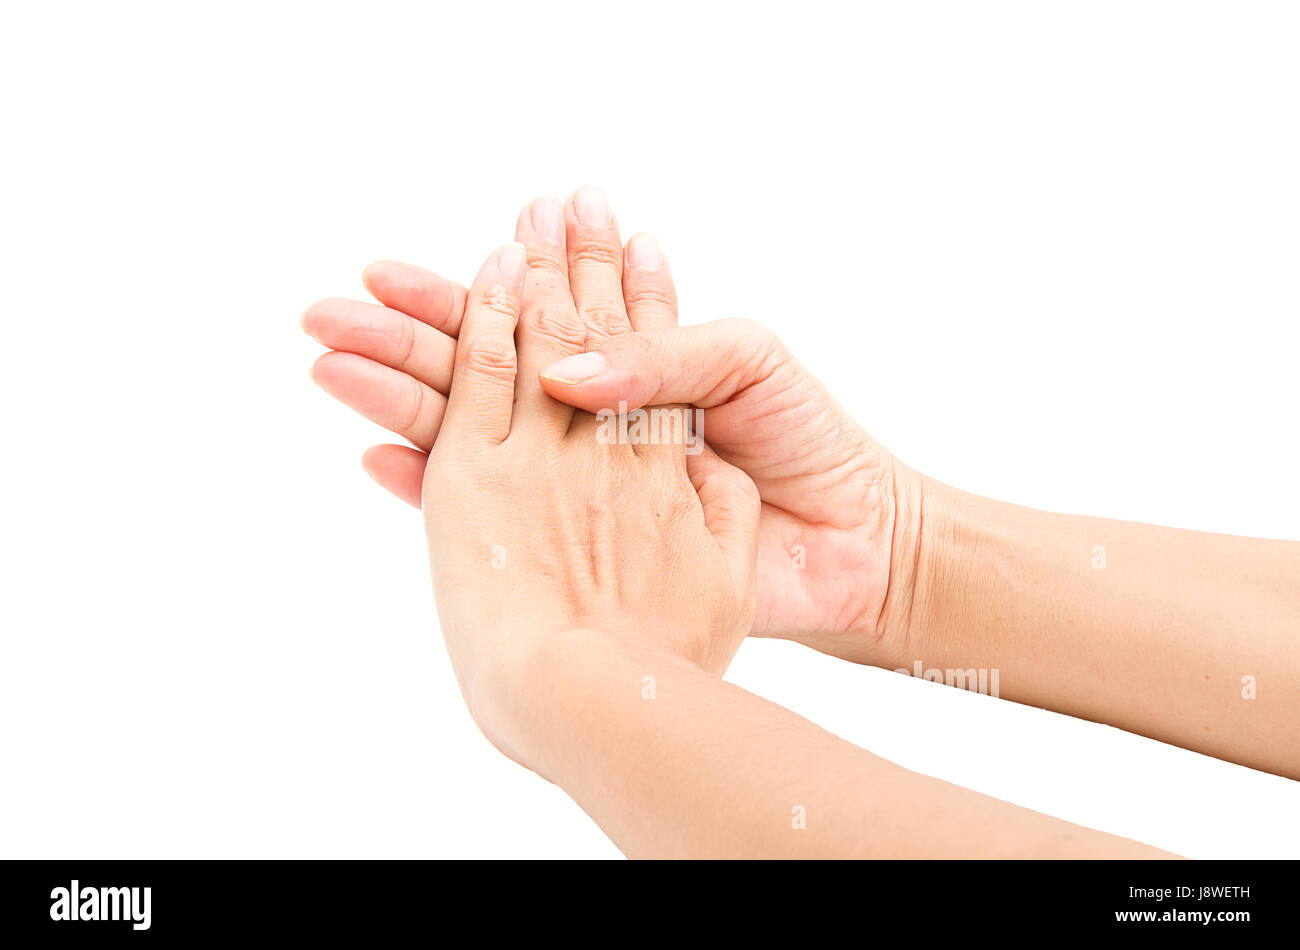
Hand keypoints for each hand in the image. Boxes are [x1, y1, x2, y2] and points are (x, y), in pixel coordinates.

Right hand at [302, 188, 921, 666]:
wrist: (849, 539)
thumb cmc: (808, 439)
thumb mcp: (744, 362)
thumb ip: (660, 352)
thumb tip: (569, 370)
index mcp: (625, 361)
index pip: (528, 312)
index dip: (461, 289)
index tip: (392, 266)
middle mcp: (587, 417)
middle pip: (478, 368)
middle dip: (404, 335)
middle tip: (331, 308)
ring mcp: (577, 484)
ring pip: (470, 433)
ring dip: (398, 399)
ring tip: (333, 365)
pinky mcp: (582, 546)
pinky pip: (493, 516)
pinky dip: (433, 486)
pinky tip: (380, 457)